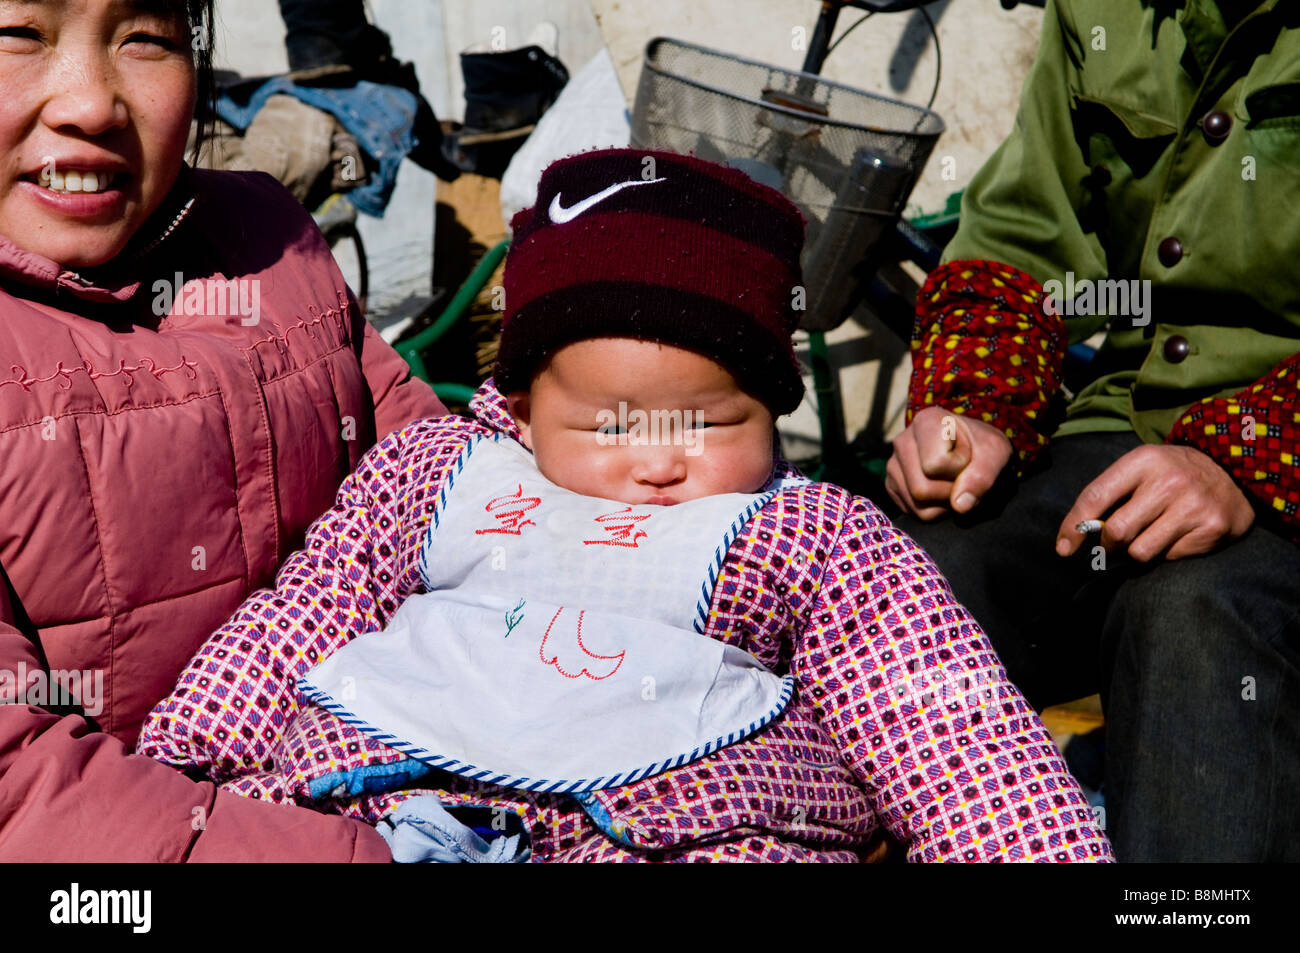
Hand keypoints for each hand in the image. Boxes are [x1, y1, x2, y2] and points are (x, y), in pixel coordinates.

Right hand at [885, 406, 1013, 519]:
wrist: (973, 451)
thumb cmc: (983, 448)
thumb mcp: (995, 453)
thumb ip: (983, 475)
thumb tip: (959, 506)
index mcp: (926, 422)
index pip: (935, 464)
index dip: (960, 468)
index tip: (967, 455)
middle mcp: (901, 441)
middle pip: (921, 489)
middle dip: (950, 492)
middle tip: (962, 476)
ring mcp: (892, 464)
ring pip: (916, 504)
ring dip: (943, 504)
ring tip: (951, 483)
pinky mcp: (891, 485)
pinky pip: (910, 512)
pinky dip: (932, 509)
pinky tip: (940, 491)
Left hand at [1056, 444, 1254, 561]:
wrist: (1233, 473)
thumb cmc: (1171, 475)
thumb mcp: (1140, 469)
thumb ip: (1109, 495)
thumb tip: (1073, 536)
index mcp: (1142, 460)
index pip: (1095, 496)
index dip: (1074, 526)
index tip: (1063, 549)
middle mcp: (1168, 481)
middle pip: (1116, 531)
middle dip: (1107, 545)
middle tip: (1112, 544)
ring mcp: (1192, 505)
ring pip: (1139, 551)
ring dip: (1135, 552)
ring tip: (1146, 537)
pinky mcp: (1212, 528)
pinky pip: (1168, 557)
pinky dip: (1164, 553)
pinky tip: (1175, 535)